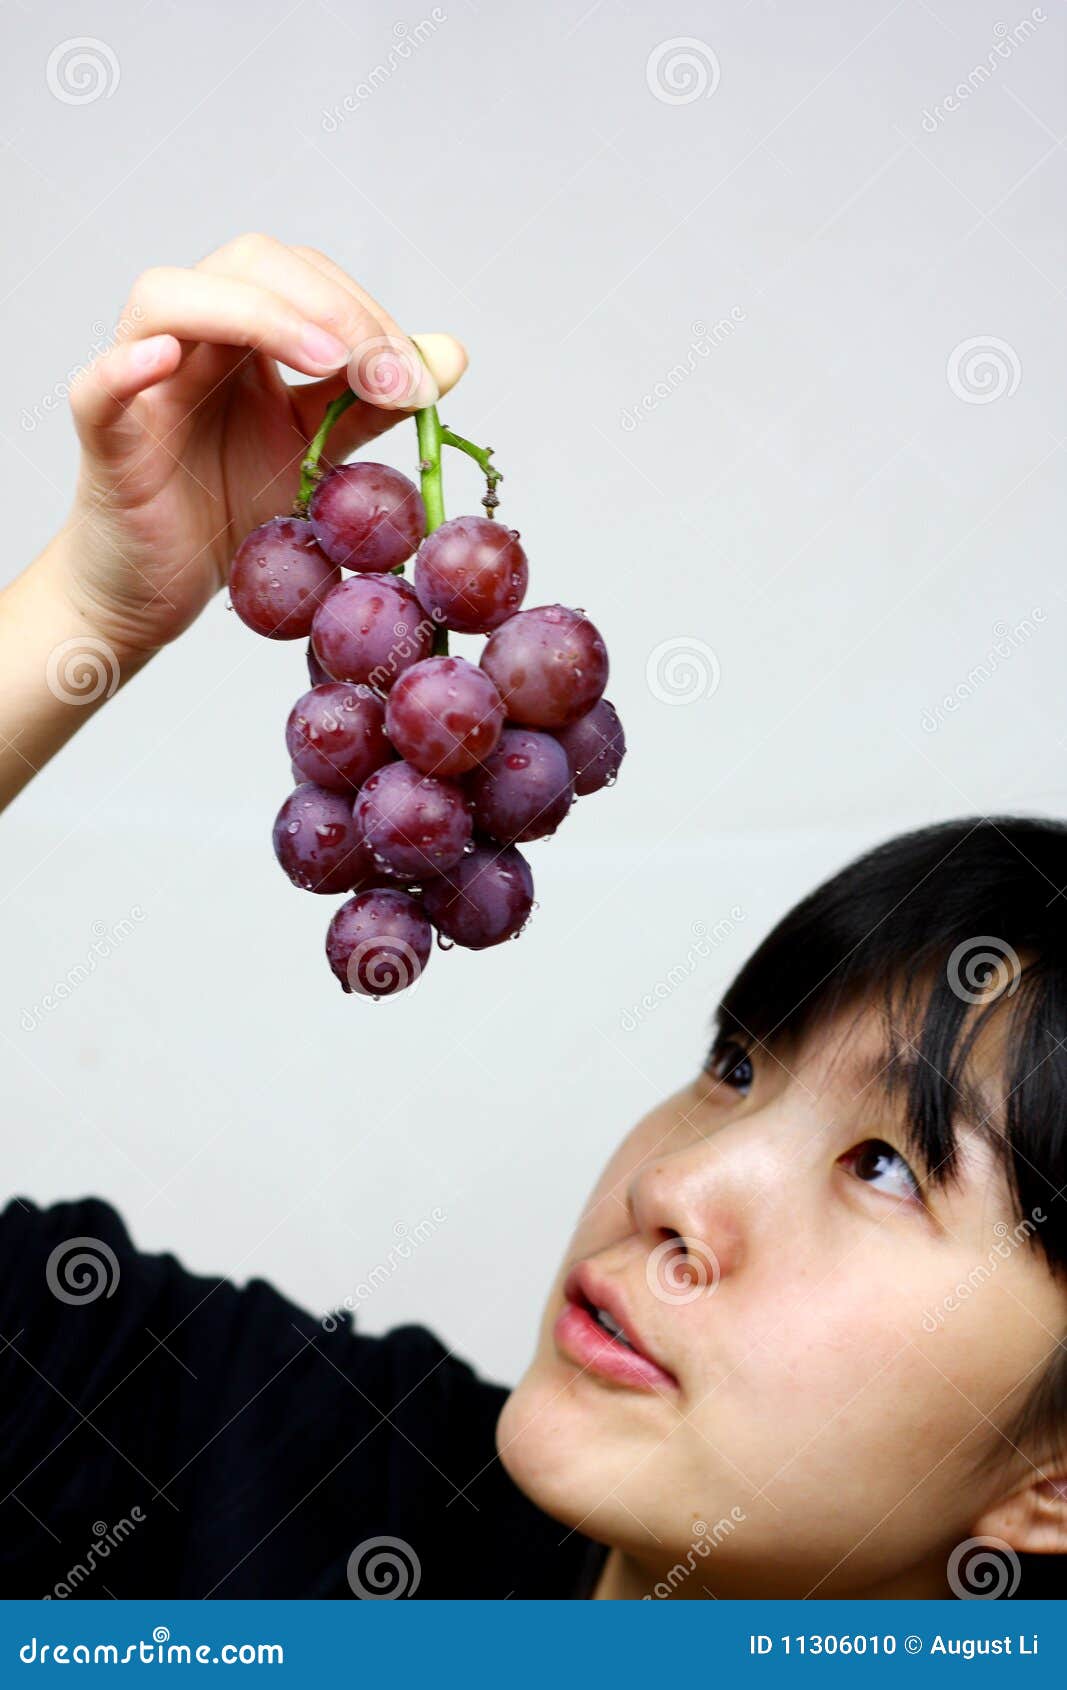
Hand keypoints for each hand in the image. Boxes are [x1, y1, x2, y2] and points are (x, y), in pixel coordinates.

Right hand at [54, 233, 466, 663]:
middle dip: (330, 305)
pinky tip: (168, 359)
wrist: (160, 589)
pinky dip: (127, 365)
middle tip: (383, 369)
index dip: (365, 312)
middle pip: (248, 262)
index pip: (306, 278)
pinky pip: (100, 386)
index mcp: (243, 333)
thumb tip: (450, 355)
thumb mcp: (316, 455)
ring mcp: (140, 380)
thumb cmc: (227, 510)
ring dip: (256, 314)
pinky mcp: (107, 436)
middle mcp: (190, 337)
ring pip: (170, 297)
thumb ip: (373, 405)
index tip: (416, 377)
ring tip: (324, 360)